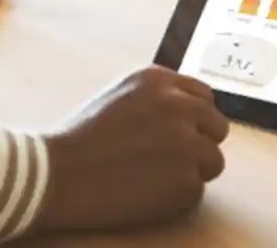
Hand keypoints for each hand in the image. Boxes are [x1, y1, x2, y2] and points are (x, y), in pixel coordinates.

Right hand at [35, 66, 228, 234]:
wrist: (59, 173)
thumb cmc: (80, 138)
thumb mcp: (120, 96)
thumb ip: (157, 97)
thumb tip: (189, 111)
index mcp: (159, 80)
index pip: (204, 96)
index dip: (194, 119)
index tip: (183, 133)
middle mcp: (179, 105)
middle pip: (217, 126)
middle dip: (200, 143)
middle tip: (170, 159)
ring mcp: (187, 142)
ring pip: (213, 161)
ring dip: (191, 171)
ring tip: (154, 177)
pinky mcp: (187, 179)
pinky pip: (197, 190)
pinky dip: (177, 196)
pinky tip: (146, 191)